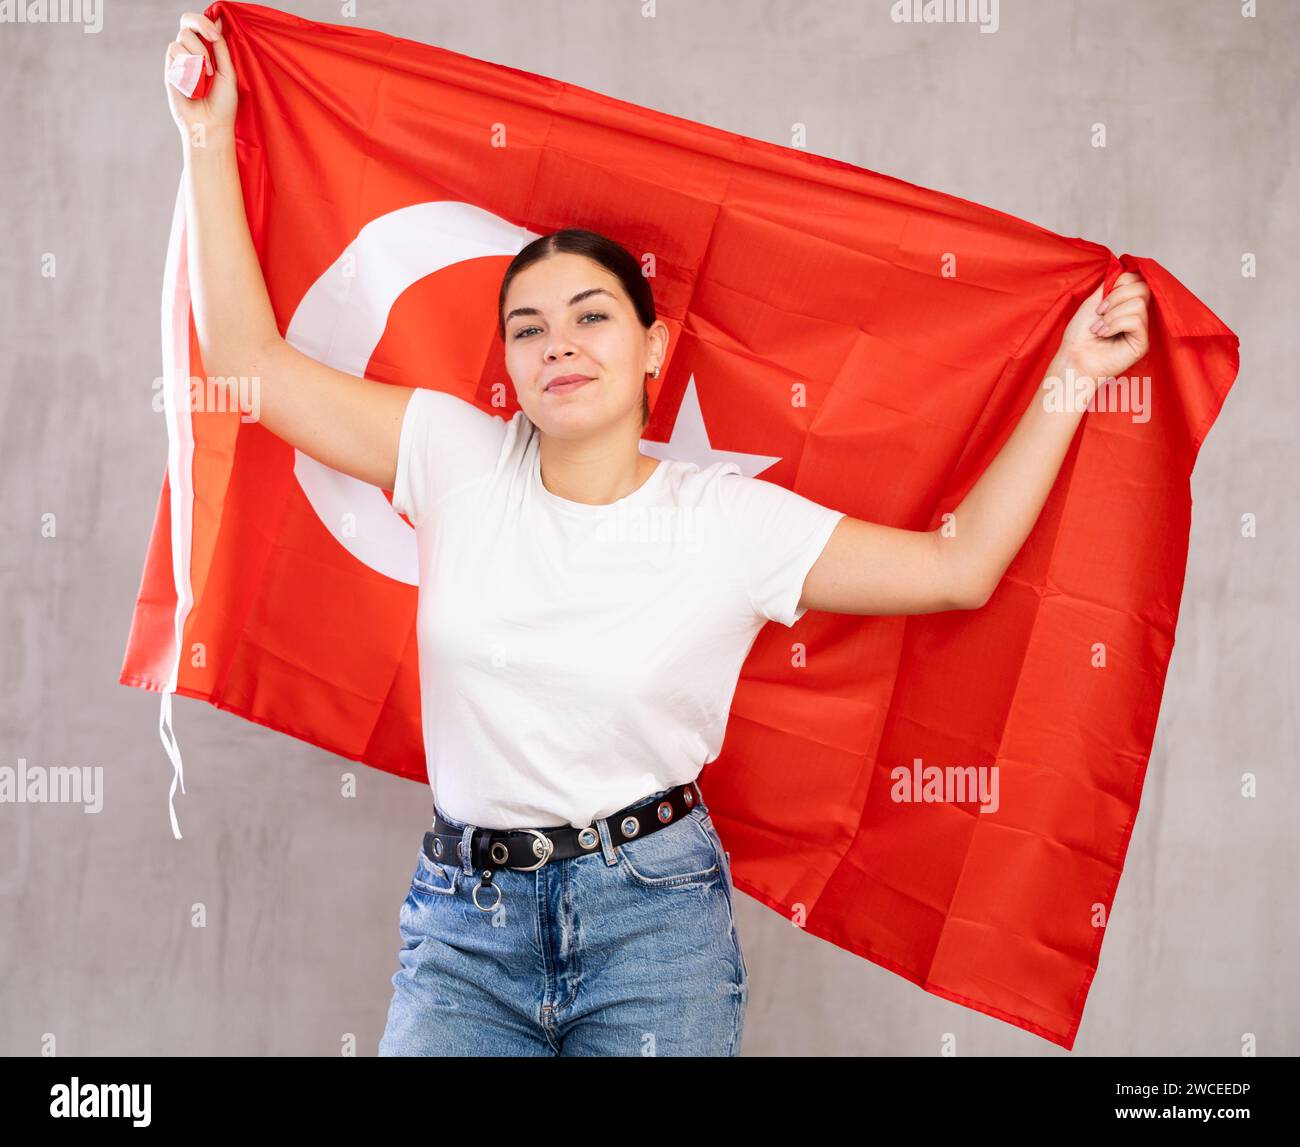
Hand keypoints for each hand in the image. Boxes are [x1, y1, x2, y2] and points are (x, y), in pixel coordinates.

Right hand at [164, 11, 237, 145]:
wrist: (210, 124)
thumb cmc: (223, 103)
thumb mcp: (228, 72)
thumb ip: (222, 47)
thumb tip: (219, 20)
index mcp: (209, 51)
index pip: (202, 24)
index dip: (206, 21)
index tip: (217, 34)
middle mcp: (193, 52)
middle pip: (187, 22)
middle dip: (199, 24)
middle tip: (212, 38)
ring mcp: (180, 60)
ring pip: (182, 37)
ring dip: (198, 54)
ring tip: (207, 76)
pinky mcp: (170, 69)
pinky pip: (174, 52)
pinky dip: (187, 66)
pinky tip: (193, 83)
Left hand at [1056, 271, 1150, 380]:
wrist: (1073, 358)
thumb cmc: (1078, 335)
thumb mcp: (1092, 303)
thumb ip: (1109, 286)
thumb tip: (1122, 269)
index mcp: (1126, 304)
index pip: (1137, 280)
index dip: (1120, 282)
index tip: (1101, 300)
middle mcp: (1137, 315)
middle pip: (1143, 288)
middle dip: (1116, 297)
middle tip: (1099, 313)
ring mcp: (1141, 330)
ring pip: (1138, 304)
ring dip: (1112, 315)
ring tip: (1099, 328)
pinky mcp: (1142, 343)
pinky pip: (1136, 321)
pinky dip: (1115, 324)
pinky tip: (1104, 335)